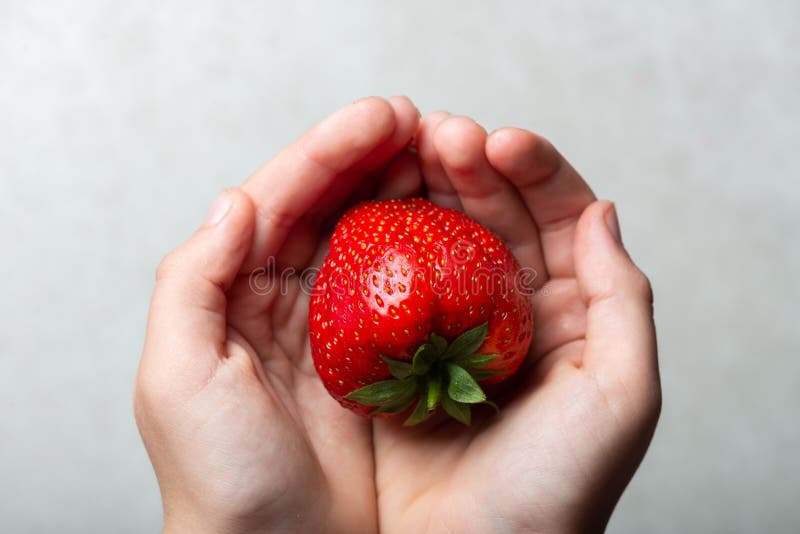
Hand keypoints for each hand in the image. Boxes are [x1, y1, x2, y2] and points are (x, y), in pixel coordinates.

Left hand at [134, 97, 419, 532]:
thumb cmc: (220, 481)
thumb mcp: (178, 379)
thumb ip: (194, 281)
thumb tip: (236, 200)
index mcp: (232, 293)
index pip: (278, 201)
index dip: (326, 152)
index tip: (380, 117)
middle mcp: (284, 299)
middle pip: (329, 206)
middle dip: (372, 157)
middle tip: (423, 123)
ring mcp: (337, 325)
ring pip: (371, 235)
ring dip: (404, 189)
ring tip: (445, 153)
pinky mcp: (381, 357)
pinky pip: (406, 286)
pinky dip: (429, 248)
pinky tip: (456, 222)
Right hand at [372, 115, 660, 532]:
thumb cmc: (556, 491)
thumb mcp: (621, 396)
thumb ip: (622, 298)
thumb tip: (600, 211)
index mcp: (569, 313)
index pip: (557, 217)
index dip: (534, 169)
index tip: (499, 142)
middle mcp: (510, 312)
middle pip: (493, 215)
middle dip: (469, 166)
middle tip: (440, 134)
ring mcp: (450, 328)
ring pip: (439, 237)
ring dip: (423, 191)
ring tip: (404, 155)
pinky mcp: (398, 350)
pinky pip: (390, 280)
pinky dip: (379, 241)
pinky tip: (366, 213)